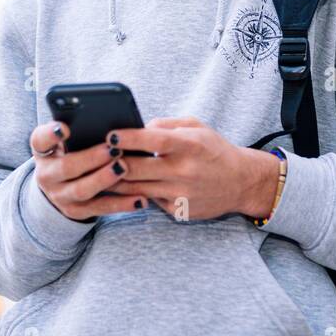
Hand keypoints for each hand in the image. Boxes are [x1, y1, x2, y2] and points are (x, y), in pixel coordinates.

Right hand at [28, 121, 143, 221]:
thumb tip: (107, 117)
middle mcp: (46, 175)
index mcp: (43, 151)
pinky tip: (140, 198)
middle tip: (113, 149)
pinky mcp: (76, 211)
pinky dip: (121, 204)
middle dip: (91, 159)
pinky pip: (100, 209)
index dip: (51, 133)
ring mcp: (60, 196)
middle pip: (66, 168)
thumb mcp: (65, 140)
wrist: (59, 186)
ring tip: (123, 168)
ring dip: (104, 179)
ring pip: (82, 190)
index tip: (66, 128)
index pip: (40, 140)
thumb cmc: (70, 152)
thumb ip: (78, 128)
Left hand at [102, 116, 281, 221]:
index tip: (109, 134)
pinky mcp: (177, 210)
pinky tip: (120, 187)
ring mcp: (179, 194)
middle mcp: (183, 172)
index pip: (152, 140)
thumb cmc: (214, 150)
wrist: (241, 182)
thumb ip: (165, 124)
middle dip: (111, 162)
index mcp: (188, 146)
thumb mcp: (196, 126)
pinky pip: (147, 200)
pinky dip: (132, 193)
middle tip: (94, 155)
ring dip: (113, 180)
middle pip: (135, 169)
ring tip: (98, 171)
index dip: (127, 138)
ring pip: (135, 189)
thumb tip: (136, 127)